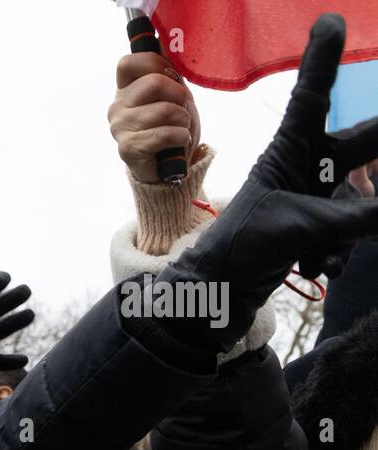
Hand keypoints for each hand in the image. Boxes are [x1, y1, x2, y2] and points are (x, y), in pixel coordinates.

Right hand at [109, 51, 200, 183]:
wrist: (166, 168)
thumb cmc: (169, 128)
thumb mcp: (171, 96)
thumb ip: (165, 73)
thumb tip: (163, 44)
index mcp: (125, 90)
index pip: (129, 62)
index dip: (155, 63)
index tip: (171, 76)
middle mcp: (117, 107)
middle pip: (154, 83)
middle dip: (179, 94)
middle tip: (183, 107)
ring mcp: (119, 128)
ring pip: (164, 110)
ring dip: (184, 119)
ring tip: (182, 128)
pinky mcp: (127, 149)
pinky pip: (163, 133)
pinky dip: (181, 136)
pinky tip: (179, 141)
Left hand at [166, 14, 377, 351]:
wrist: (219, 292)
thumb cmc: (242, 249)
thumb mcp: (295, 228)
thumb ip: (350, 218)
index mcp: (288, 152)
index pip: (312, 98)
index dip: (322, 61)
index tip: (328, 20)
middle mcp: (305, 167)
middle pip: (361, 143)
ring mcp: (313, 197)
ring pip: (359, 200)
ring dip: (348, 230)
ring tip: (323, 254)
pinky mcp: (318, 226)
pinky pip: (350, 230)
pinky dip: (337, 251)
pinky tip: (319, 268)